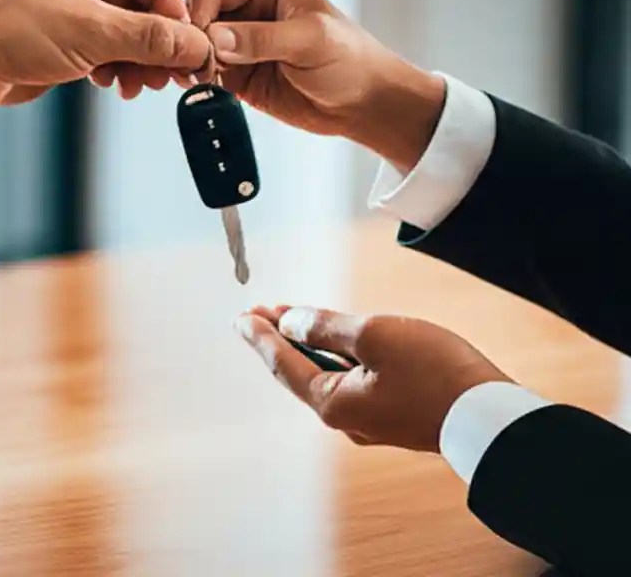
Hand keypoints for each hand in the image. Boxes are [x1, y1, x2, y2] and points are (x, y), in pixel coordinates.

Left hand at [0, 0, 210, 106]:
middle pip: (138, 3)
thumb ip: (150, 38)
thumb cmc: (10, 28)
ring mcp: (67, 4)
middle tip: (170, 72)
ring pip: (122, 30)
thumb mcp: (93, 32)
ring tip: (142, 85)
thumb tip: (196, 45)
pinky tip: (117, 86)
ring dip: (137, 59)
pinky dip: (115, 67)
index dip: (169, 6)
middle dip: (155, 41)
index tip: (184, 40)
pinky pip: (103, 48)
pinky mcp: (59, 37)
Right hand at [186, 0, 446, 171]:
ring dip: (192, 64)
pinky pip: (203, 72)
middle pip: (198, 17)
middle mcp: (247, 5)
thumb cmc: (350, 61)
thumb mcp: (310, 41)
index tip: (201, 46)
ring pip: (196, 46)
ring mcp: (239, 40)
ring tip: (198, 81)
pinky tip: (203, 90)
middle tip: (196, 68)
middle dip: (192, 42)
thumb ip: (261, 38)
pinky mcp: (235, 71)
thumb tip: (215, 38)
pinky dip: (198, 81)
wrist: (363, 104)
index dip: (201, 16)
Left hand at [234, 305, 511, 451]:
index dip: (260, 337)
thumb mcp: (374, 336)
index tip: (241, 317)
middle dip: (279, 340)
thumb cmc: (436, 374)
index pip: (282, 364)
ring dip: (307, 346)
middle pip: (300, 372)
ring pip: (326, 376)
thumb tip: (290, 323)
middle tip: (259, 313)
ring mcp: (370, 420)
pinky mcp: (394, 414)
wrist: (492, 420)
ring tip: (290, 319)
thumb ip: (325, 328)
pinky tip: (336, 342)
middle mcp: (345, 418)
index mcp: (332, 402)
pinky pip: (351, 381)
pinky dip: (335, 357)